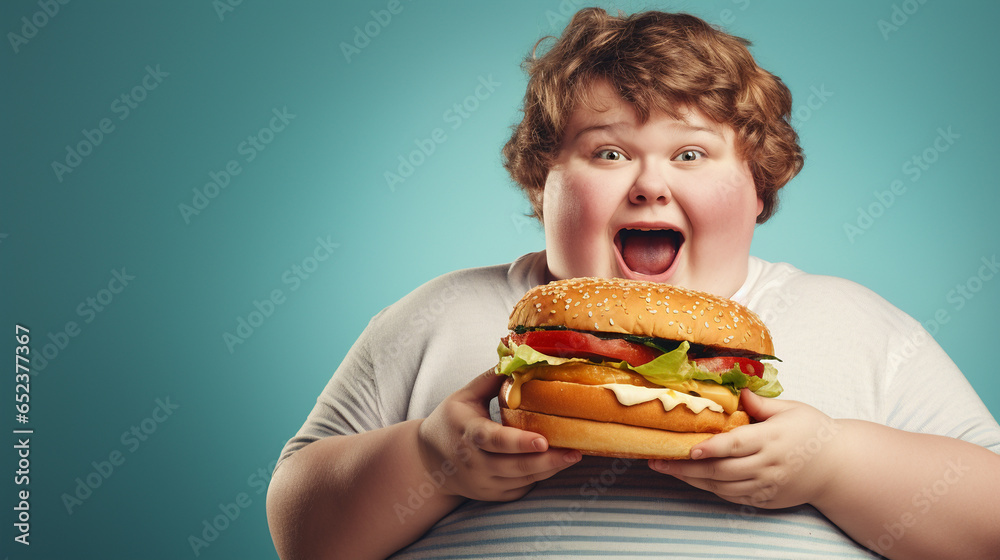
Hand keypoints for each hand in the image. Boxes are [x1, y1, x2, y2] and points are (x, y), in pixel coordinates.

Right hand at [417, 370, 581, 501]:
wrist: (428, 462)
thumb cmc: (451, 421)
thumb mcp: (464, 396)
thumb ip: (492, 379)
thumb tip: (519, 357)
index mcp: (467, 433)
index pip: (493, 440)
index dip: (518, 442)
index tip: (543, 440)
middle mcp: (473, 463)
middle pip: (514, 466)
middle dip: (546, 461)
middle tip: (575, 451)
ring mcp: (482, 483)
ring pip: (521, 480)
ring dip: (548, 469)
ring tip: (573, 455)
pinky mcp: (491, 495)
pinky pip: (520, 489)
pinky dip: (539, 477)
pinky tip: (555, 464)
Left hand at [648, 389, 843, 508]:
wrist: (840, 468)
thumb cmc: (813, 432)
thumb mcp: (791, 409)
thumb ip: (761, 404)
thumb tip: (737, 391)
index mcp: (772, 440)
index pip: (737, 446)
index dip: (712, 448)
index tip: (689, 448)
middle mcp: (767, 466)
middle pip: (721, 470)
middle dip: (686, 467)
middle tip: (658, 460)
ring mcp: (765, 485)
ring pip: (722, 487)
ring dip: (692, 479)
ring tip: (666, 468)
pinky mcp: (765, 499)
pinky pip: (731, 497)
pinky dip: (709, 488)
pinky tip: (691, 478)